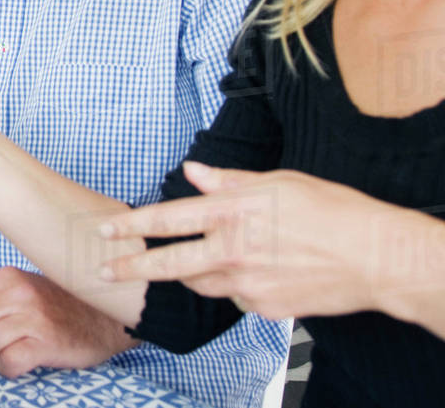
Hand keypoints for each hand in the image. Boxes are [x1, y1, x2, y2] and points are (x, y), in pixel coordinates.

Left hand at [0, 267, 137, 376]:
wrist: (107, 318)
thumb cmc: (62, 306)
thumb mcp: (25, 289)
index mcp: (7, 276)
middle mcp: (18, 292)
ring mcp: (33, 316)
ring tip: (5, 357)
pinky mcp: (47, 341)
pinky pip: (9, 361)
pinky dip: (8, 368)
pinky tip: (20, 364)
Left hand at [100, 162, 407, 320]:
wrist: (377, 257)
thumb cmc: (332, 211)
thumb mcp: (277, 182)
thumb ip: (228, 181)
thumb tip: (192, 172)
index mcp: (233, 214)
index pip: (168, 220)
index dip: (131, 227)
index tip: (104, 232)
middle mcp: (233, 251)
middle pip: (169, 264)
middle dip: (131, 267)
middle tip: (103, 269)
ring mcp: (248, 285)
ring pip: (201, 283)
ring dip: (189, 274)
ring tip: (187, 264)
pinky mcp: (265, 308)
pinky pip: (237, 299)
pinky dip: (236, 287)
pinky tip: (256, 273)